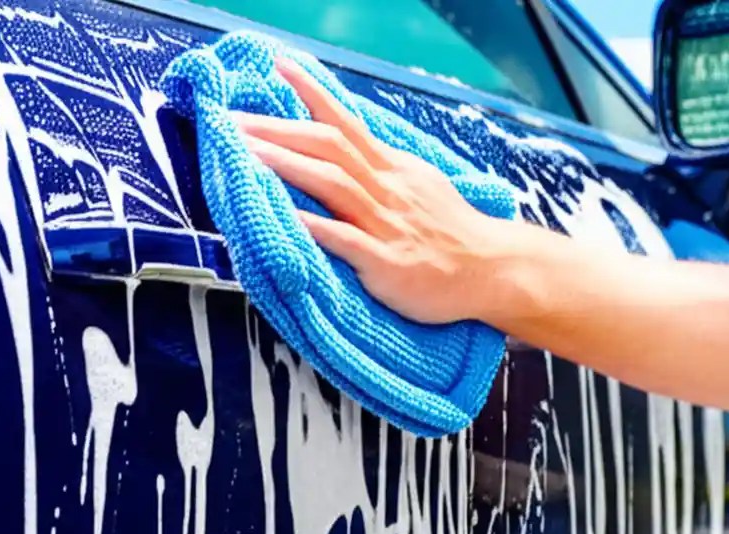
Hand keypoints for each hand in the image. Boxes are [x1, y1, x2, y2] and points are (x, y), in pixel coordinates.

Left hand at [234, 57, 517, 325]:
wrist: (493, 270)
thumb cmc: (452, 234)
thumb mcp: (420, 187)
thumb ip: (381, 171)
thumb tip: (345, 153)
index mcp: (393, 169)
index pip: (346, 121)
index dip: (312, 93)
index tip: (279, 67)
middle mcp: (388, 188)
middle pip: (329, 146)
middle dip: (280, 129)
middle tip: (235, 119)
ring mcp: (387, 225)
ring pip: (334, 183)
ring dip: (288, 164)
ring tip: (247, 152)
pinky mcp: (388, 263)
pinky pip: (346, 240)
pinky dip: (315, 225)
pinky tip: (285, 216)